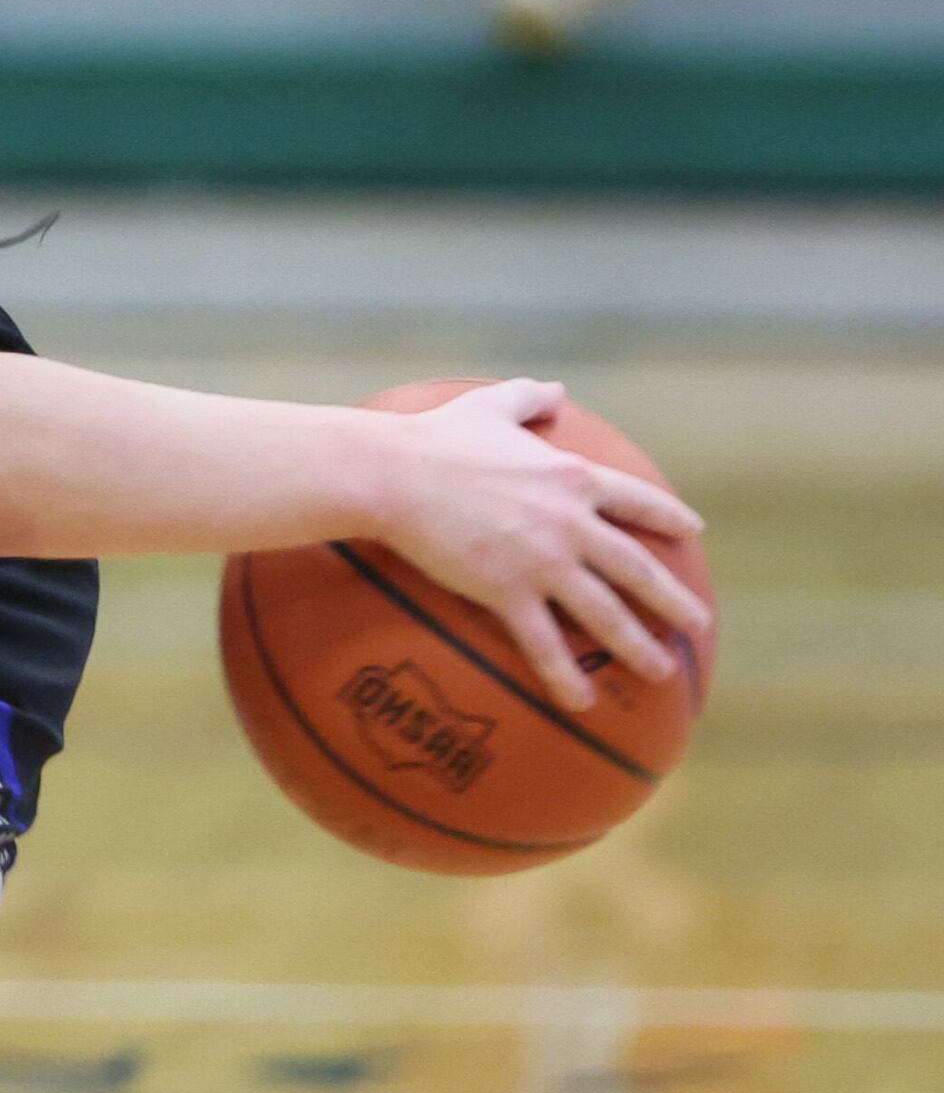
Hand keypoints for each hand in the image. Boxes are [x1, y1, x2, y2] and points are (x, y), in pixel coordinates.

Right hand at [366, 380, 710, 709]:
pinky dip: (566, 674)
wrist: (395, 474)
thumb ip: (528, 397)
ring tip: (659, 670)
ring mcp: (543, 561)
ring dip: (636, 644)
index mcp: (572, 477)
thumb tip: (555, 391)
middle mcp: (571, 523)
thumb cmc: (435, 437)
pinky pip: (545, 642)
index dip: (669, 517)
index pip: (637, 501)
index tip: (693, 532)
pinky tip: (581, 700)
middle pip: (637, 568)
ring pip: (605, 612)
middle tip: (697, 624)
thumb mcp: (489, 405)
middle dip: (673, 599)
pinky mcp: (507, 592)